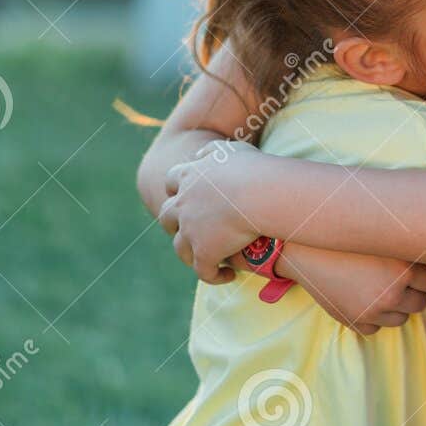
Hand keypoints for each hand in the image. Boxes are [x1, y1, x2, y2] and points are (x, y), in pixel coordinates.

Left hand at [156, 139, 263, 282]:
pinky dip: (214, 275)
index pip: (172, 181)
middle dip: (174, 222)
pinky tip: (228, 276)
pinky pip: (204, 271)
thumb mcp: (230, 150)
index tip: (185, 192)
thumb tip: (200, 154)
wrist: (258, 194)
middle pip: (167, 215)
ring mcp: (191, 230)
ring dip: (190, 253)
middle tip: (188, 227)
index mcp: (188, 176)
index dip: (177, 188)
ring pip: (180, 247)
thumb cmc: (252, 168)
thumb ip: (212, 151)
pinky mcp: (205, 251)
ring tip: (206, 258)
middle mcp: (183, 204)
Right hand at [276, 244, 425, 336]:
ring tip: (380, 288)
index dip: (424, 277)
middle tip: (400, 280)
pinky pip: (376, 328)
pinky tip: (364, 299)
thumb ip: (410, 254)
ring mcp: (373, 312)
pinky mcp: (355, 323)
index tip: (417, 271)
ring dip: (396, 307)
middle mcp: (392, 295)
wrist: (308, 252)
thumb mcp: (385, 240)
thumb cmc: (350, 240)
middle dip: (413, 293)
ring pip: (401, 319)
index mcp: (404, 271)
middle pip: (420, 304)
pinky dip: (374, 318)